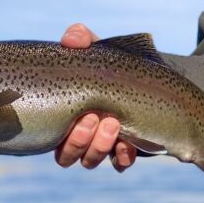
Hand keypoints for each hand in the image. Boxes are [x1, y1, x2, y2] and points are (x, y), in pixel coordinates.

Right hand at [53, 23, 137, 171]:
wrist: (154, 78)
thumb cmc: (116, 65)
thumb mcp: (99, 49)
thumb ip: (82, 38)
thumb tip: (71, 39)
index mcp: (66, 114)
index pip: (50, 137)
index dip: (59, 134)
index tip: (78, 113)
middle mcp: (80, 134)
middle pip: (66, 155)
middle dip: (78, 140)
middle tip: (95, 117)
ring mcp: (103, 145)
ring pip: (89, 161)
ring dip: (99, 147)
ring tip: (114, 124)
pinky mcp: (126, 151)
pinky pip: (119, 164)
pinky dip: (122, 157)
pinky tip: (129, 144)